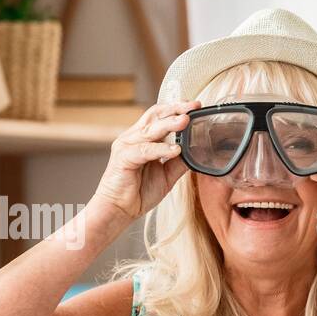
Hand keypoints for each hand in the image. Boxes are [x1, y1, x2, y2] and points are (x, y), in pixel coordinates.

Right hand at [90, 100, 197, 221]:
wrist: (119, 209)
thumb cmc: (139, 192)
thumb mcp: (167, 175)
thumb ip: (180, 162)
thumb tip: (197, 152)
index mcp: (143, 138)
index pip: (160, 116)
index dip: (177, 109)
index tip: (195, 106)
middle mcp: (133, 137)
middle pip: (155, 115)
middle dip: (175, 109)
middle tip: (193, 106)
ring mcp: (126, 145)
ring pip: (150, 130)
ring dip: (170, 124)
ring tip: (186, 121)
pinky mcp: (123, 158)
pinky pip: (144, 150)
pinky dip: (160, 149)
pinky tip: (175, 150)